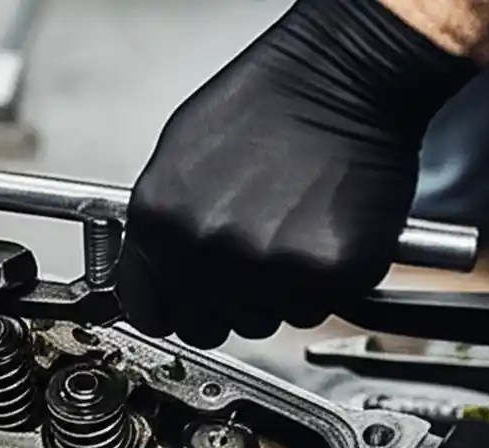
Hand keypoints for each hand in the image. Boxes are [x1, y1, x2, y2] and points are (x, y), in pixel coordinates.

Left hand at [117, 0, 474, 347]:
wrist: (340, 78)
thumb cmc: (265, 107)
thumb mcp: (177, 159)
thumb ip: (162, 227)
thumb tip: (154, 273)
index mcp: (157, 222)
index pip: (148, 312)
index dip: (174, 307)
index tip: (190, 299)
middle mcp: (203, 250)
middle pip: (205, 327)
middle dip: (226, 304)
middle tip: (251, 257)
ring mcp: (264, 264)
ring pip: (262, 322)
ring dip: (275, 293)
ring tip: (288, 231)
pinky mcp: (325, 272)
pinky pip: (315, 309)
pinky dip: (323, 284)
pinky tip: (320, 233)